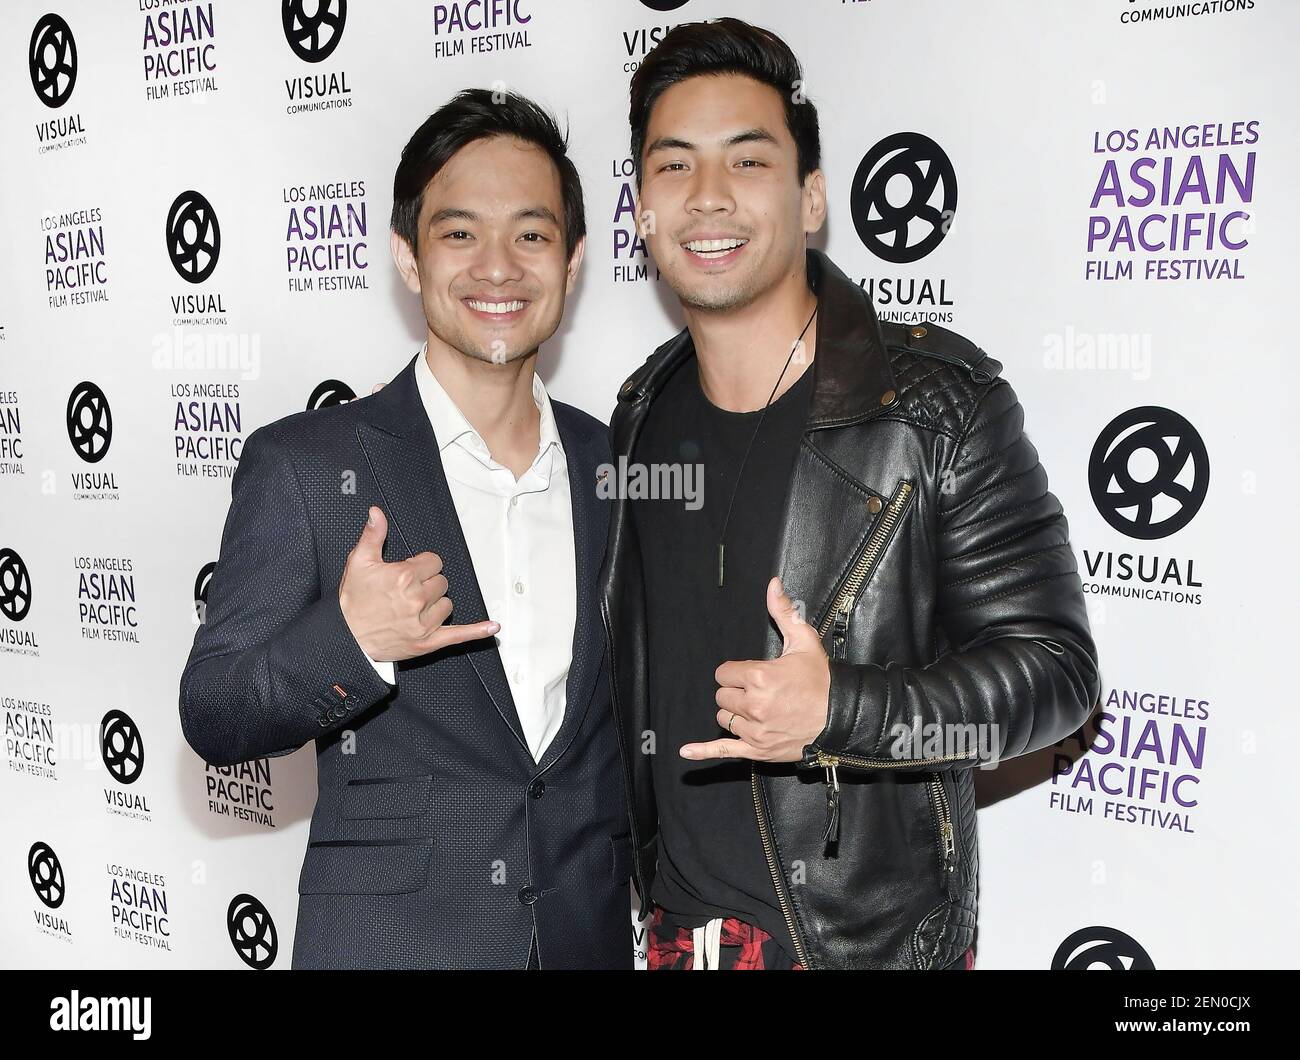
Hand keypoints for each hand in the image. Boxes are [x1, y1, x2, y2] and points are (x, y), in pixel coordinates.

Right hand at [339, 506, 498, 661]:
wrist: (345, 637)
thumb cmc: (352, 602)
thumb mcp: (358, 562)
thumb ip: (373, 535)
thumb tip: (377, 513)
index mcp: (404, 576)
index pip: (434, 562)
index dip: (421, 565)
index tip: (408, 572)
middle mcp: (416, 599)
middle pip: (442, 582)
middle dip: (427, 583)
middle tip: (406, 591)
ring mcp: (423, 622)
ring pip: (447, 604)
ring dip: (436, 603)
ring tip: (413, 607)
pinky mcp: (427, 641)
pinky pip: (458, 635)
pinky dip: (476, 631)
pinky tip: (492, 626)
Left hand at [681, 576, 830, 762]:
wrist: (843, 716)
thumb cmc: (822, 679)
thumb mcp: (804, 640)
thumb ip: (783, 611)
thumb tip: (772, 584)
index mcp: (760, 676)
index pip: (724, 673)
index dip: (736, 672)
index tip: (752, 674)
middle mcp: (754, 705)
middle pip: (722, 695)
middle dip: (736, 691)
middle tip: (758, 690)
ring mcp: (755, 730)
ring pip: (724, 718)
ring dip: (735, 713)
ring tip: (759, 709)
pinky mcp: (758, 750)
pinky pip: (724, 750)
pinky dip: (704, 751)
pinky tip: (686, 751)